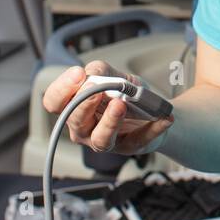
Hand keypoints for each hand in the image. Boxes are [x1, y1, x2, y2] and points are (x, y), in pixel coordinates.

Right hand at [41, 60, 173, 154]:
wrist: (153, 111)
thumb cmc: (125, 95)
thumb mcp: (114, 77)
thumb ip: (102, 73)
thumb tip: (92, 74)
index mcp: (74, 109)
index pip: (54, 102)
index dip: (61, 89)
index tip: (77, 73)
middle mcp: (84, 129)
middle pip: (75, 121)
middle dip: (84, 104)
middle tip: (97, 90)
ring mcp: (105, 141)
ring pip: (101, 139)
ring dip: (110, 122)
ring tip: (121, 105)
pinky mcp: (130, 147)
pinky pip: (140, 140)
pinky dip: (153, 129)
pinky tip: (165, 119)